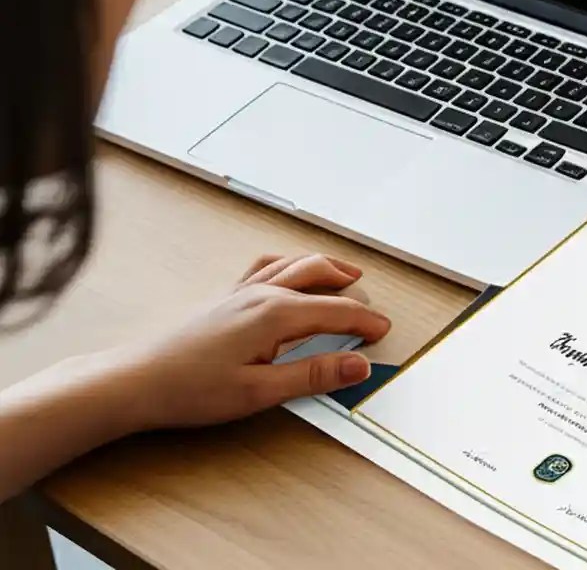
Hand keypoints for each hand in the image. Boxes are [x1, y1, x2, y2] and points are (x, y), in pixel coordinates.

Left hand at [107, 253, 391, 430]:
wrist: (134, 381)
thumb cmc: (188, 388)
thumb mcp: (260, 391)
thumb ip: (314, 375)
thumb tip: (358, 365)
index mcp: (274, 314)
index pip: (337, 311)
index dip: (366, 322)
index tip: (384, 334)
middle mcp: (260, 293)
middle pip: (320, 276)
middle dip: (352, 290)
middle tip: (372, 310)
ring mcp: (241, 291)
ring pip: (295, 264)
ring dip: (326, 267)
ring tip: (347, 275)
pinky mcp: (225, 296)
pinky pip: (267, 266)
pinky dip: (291, 264)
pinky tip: (291, 271)